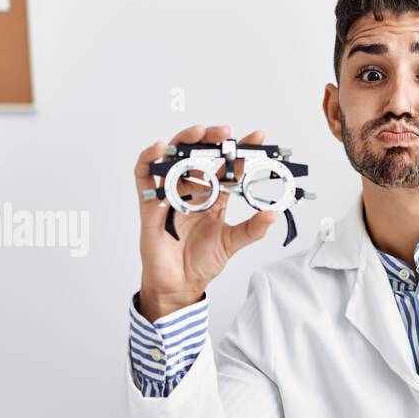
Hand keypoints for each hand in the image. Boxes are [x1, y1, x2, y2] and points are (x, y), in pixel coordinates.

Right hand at [133, 124, 279, 320]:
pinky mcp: (150, 205)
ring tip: (199, 133)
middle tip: (226, 132)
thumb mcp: (231, 244)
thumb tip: (274, 213)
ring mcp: (170, 196)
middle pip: (200, 157)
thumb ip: (252, 229)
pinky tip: (160, 148)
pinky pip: (144, 177)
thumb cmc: (202, 263)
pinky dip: (149, 160)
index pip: (228, 169)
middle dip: (212, 141)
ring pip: (174, 160)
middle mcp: (191, 192)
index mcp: (213, 198)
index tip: (258, 138)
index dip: (241, 153)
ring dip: (184, 143)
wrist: (179, 285)